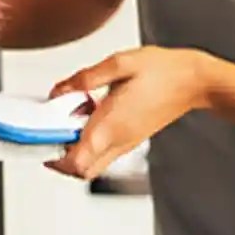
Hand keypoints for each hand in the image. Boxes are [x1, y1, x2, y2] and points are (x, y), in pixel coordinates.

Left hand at [44, 46, 215, 180]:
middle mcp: (118, 141)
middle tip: (50, 132)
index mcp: (111, 126)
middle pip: (80, 172)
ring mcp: (126, 143)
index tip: (40, 138)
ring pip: (92, 164)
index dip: (52, 157)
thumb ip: (84, 78)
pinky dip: (89, 143)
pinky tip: (88, 116)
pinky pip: (104, 152)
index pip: (75, 162)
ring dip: (74, 150)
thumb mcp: (119, 63)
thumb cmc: (164, 71)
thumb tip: (59, 90)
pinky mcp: (132, 139)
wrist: (195, 81)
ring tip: (68, 121)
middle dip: (59, 159)